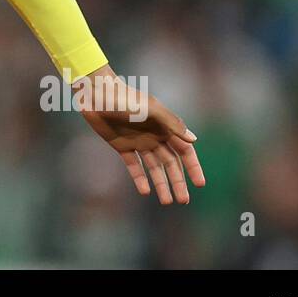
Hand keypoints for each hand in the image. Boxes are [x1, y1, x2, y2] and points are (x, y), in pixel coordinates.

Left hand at [75, 66, 205, 204]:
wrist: (98, 94)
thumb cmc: (126, 98)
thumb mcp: (150, 110)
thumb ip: (171, 124)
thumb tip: (193, 140)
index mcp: (165, 128)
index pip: (184, 151)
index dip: (193, 167)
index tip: (200, 184)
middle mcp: (154, 137)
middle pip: (171, 164)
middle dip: (178, 182)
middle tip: (183, 201)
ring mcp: (139, 143)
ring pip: (154, 168)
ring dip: (161, 184)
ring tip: (166, 202)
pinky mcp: (122, 146)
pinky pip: (134, 166)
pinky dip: (139, 178)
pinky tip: (145, 191)